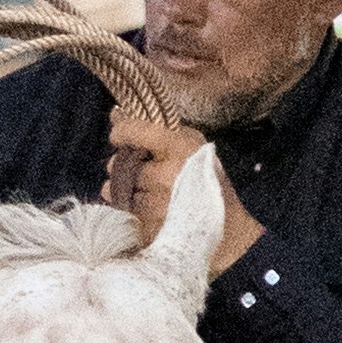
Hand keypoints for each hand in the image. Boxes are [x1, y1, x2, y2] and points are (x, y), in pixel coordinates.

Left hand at [93, 53, 256, 272]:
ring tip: (140, 190)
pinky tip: (146, 207)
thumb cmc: (209, 180)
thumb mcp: (193, 144)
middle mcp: (165, 176)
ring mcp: (155, 205)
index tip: (119, 136)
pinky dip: (130, 208)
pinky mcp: (149, 228)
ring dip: (123, 188)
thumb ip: (157, 128)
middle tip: (136, 168)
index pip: (133, 131)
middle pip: (119, 164)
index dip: (121, 132)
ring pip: (117, 190)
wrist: (225, 228)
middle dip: (123, 165)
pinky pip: (125, 212)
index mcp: (179, 149)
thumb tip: (116, 114)